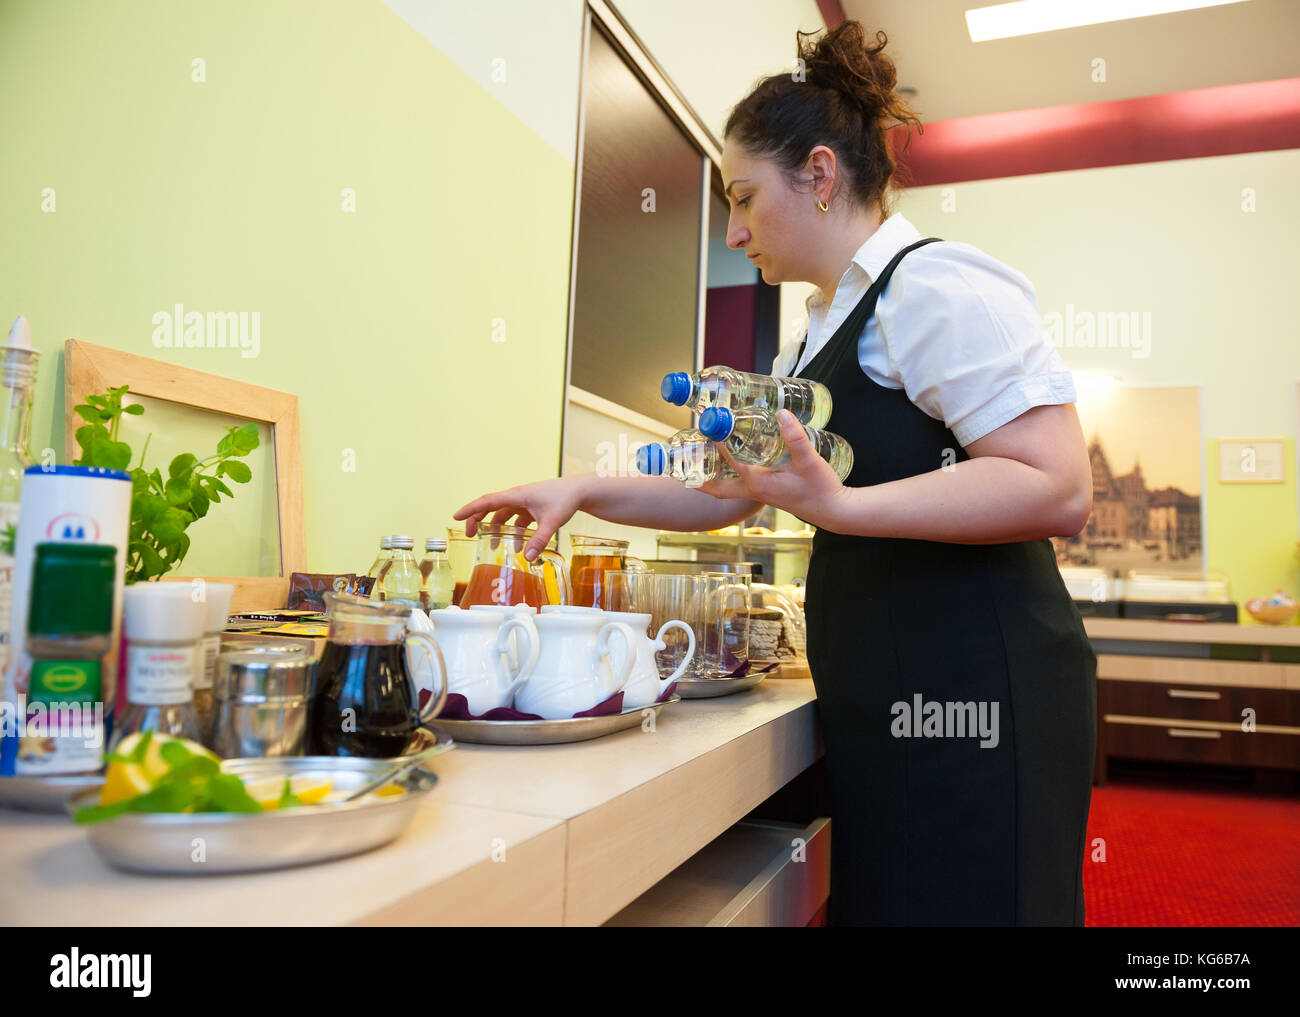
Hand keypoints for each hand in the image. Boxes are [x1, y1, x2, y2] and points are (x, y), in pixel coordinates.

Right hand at [453, 476, 586, 560]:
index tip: (455, 516)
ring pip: (503, 514)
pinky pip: (517, 519)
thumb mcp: (551, 522)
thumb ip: (539, 540)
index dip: (470, 509)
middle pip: (491, 507)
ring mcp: (525, 501)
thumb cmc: (565, 499)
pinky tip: (517, 547)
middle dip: (478, 520)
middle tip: (468, 534)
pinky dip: (514, 531)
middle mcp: (518, 496)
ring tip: (492, 546)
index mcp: (517, 495)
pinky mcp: (533, 507)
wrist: (581, 491)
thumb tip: (527, 557)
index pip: (487, 501)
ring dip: (496, 528)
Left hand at [698, 410, 850, 528]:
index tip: (706, 424)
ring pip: (727, 487)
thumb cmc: (820, 489)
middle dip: (698, 477)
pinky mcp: (769, 493)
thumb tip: (782, 414)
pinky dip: (731, 476)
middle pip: (717, 486)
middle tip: (683, 462)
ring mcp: (760, 494)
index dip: (715, 441)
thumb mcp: (809, 461)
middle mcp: (754, 490)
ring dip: (713, 476)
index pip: (728, 460)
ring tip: (703, 458)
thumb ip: (795, 437)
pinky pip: (741, 485)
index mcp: (757, 482)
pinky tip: (736, 462)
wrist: (834, 511)